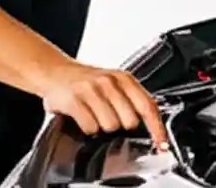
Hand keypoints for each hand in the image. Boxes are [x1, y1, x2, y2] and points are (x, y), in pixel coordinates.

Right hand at [37, 60, 169, 148]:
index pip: (148, 106)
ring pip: (110, 126)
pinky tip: (82, 116)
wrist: (54, 71)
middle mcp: (108, 82)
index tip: (161, 143)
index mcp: (123, 78)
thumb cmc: (86, 81)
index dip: (156, 128)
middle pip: (130, 121)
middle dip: (121, 125)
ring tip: (93, 114)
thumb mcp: (113, 83)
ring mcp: (90, 89)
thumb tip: (152, 126)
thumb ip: (132, 99)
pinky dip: (87, 128)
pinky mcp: (74, 99)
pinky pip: (90, 127)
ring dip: (102, 126)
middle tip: (109, 116)